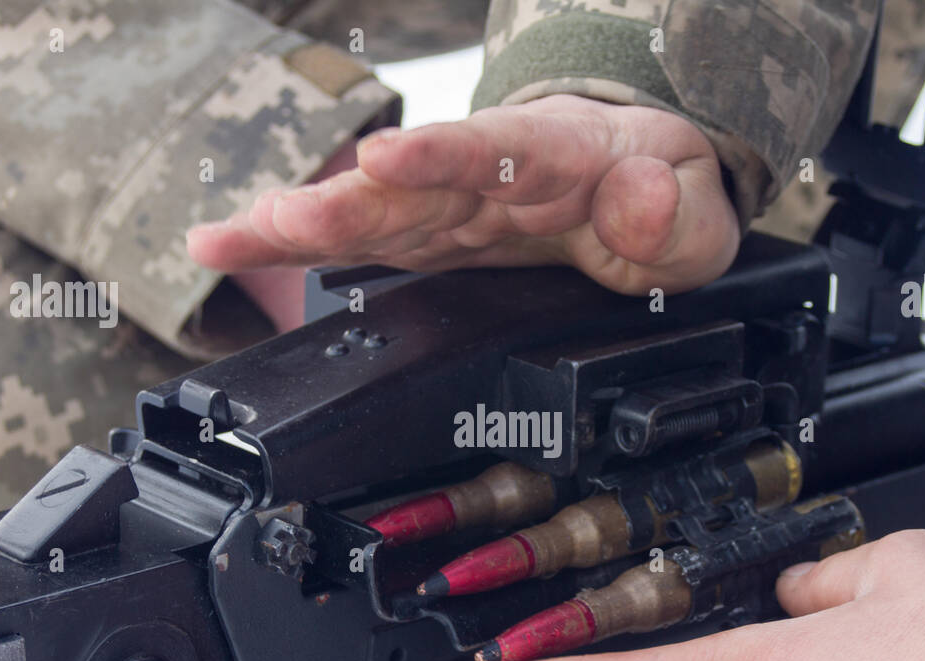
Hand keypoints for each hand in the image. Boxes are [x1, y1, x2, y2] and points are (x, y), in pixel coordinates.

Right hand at [186, 94, 739, 299]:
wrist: (639, 176)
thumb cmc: (664, 191)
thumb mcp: (699, 214)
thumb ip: (677, 216)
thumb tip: (638, 200)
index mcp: (561, 156)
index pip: (498, 150)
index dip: (442, 156)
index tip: (387, 159)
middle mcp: (490, 173)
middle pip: (412, 186)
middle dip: (345, 203)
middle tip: (280, 220)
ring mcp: (452, 202)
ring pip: (369, 210)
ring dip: (301, 226)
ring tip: (227, 239)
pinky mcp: (427, 230)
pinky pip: (359, 237)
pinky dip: (293, 244)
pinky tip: (226, 244)